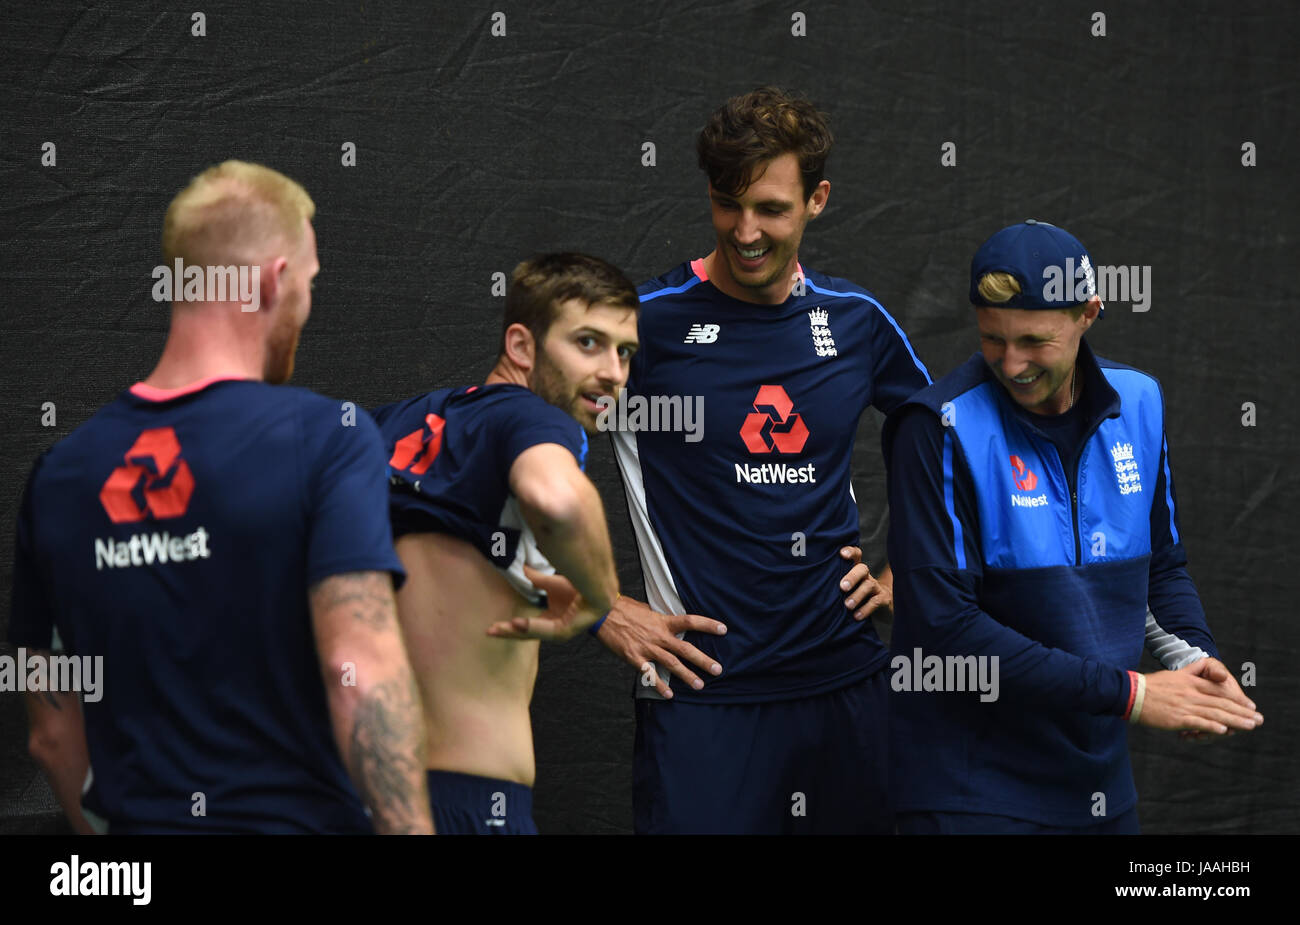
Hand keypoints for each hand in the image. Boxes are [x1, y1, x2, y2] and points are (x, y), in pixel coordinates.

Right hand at [484, 566, 602, 641]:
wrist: (599, 587)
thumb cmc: (579, 587)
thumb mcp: (551, 583)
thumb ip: (535, 580)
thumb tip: (520, 568)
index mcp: (548, 620)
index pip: (524, 626)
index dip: (509, 627)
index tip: (491, 627)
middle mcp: (553, 629)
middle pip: (526, 634)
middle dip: (507, 633)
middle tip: (489, 631)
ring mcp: (560, 632)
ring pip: (534, 634)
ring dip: (517, 631)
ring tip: (501, 628)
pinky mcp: (567, 630)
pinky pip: (547, 630)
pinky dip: (532, 626)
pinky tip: (519, 623)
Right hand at [595, 595, 725, 697]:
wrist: (602, 612)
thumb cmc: (623, 608)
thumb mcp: (646, 609)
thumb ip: (659, 619)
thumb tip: (669, 622)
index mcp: (663, 621)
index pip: (690, 621)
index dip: (708, 625)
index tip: (723, 629)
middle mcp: (659, 635)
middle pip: (686, 649)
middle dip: (703, 660)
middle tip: (718, 670)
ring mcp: (647, 648)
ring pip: (672, 664)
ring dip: (687, 675)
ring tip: (700, 685)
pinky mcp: (634, 657)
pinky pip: (650, 674)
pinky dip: (659, 685)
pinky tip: (669, 695)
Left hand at [839, 546, 891, 621]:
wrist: (881, 604)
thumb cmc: (855, 593)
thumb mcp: (846, 586)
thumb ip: (835, 582)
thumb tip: (814, 585)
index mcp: (855, 569)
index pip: (856, 555)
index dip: (850, 552)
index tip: (842, 554)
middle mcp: (866, 575)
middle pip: (862, 569)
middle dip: (852, 577)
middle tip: (843, 587)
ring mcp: (876, 586)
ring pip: (868, 585)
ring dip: (857, 595)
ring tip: (848, 605)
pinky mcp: (882, 599)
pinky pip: (875, 602)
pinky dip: (865, 609)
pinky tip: (856, 616)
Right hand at [1138, 662, 1262, 734]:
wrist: (1130, 693)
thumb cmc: (1151, 685)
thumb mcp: (1175, 674)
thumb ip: (1193, 671)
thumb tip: (1208, 673)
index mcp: (1191, 682)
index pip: (1219, 691)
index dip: (1237, 699)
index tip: (1250, 707)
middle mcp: (1191, 693)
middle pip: (1222, 703)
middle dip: (1242, 712)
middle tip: (1258, 719)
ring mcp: (1184, 705)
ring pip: (1215, 713)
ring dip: (1235, 721)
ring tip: (1250, 726)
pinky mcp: (1177, 718)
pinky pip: (1198, 722)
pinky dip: (1212, 726)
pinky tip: (1224, 731)